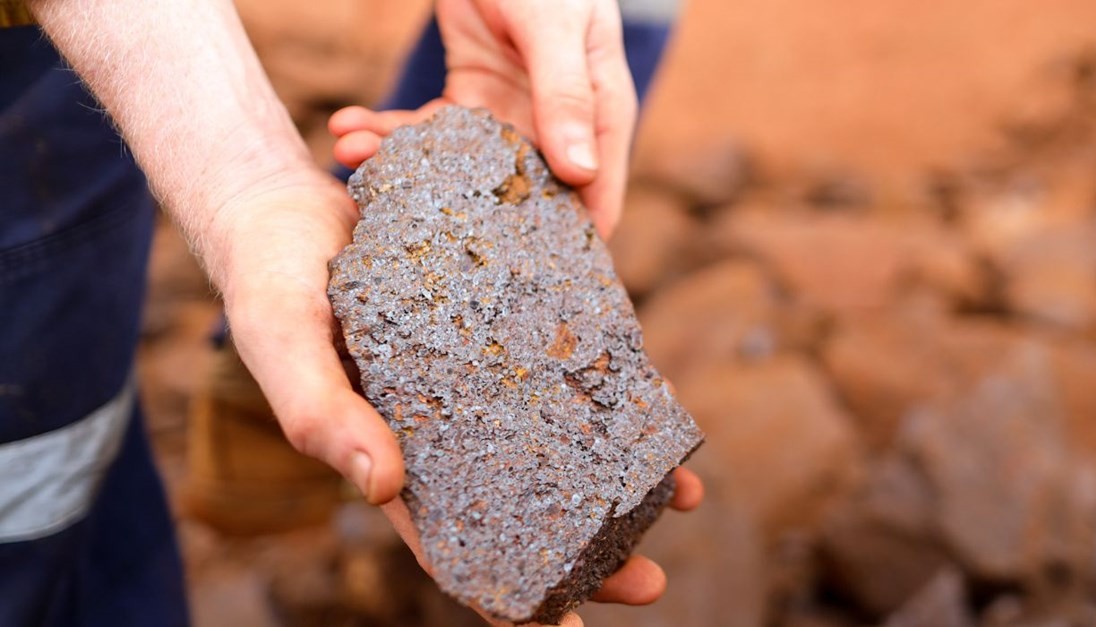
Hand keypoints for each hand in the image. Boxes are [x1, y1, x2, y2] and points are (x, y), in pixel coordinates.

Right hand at [211, 171, 706, 622]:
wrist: (287, 198)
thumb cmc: (270, 278)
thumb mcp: (284, 343)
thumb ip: (320, 413)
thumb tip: (382, 487)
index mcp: (389, 449)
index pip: (451, 539)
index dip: (503, 591)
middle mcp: (441, 422)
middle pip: (522, 500)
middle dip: (585, 549)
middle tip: (648, 578)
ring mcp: (475, 373)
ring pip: (554, 437)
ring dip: (615, 469)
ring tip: (682, 493)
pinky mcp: (498, 316)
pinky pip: (559, 361)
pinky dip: (603, 383)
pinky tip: (649, 397)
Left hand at [329, 0, 636, 238]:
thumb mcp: (553, 26)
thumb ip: (564, 95)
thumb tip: (580, 177)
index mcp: (599, 112)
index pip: (595, 194)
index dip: (569, 245)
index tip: (529, 291)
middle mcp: (555, 122)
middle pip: (515, 193)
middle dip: (460, 216)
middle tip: (406, 236)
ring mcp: (508, 110)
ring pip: (457, 165)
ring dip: (402, 165)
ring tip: (354, 157)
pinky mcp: (467, 93)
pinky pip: (426, 128)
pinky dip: (386, 129)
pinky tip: (347, 126)